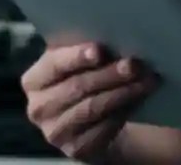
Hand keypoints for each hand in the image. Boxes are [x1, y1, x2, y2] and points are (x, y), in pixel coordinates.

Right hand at [21, 42, 158, 161]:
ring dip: (123, 92)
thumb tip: (113, 32)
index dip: (75, 57)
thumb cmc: (84, 80)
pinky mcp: (76, 149)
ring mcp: (55, 131)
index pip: (54, 65)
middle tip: (135, 64)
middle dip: (109, 74)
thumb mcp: (77, 63)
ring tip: (147, 80)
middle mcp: (38, 108)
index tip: (99, 50)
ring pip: (92, 108)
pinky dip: (123, 111)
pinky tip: (139, 99)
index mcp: (34, 80)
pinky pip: (103, 128)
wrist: (92, 122)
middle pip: (77, 87)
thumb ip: (84, 50)